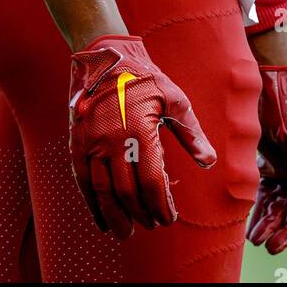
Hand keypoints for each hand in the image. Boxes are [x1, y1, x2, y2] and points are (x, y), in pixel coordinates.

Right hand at [68, 34, 216, 238]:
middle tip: (151, 225)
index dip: (161, 205)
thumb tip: (208, 162)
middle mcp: (113, 139)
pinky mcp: (77, 141)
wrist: (104, 54)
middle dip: (141, 214)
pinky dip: (91, 203)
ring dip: (115, 216)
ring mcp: (91, 142)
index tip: (168, 217)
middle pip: (127, 191)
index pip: (152, 181)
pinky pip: (82, 180)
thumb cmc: (145, 77)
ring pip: (102, 191)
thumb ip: (191, 133)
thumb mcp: (174, 98)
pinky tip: (101, 218)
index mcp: (140, 129)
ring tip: (126, 233)